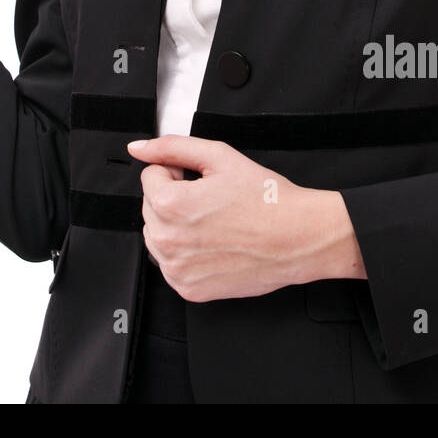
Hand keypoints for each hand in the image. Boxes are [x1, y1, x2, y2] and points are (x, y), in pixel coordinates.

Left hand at [127, 135, 364, 300]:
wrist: (298, 238)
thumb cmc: (266, 199)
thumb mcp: (219, 157)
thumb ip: (172, 148)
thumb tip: (139, 148)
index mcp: (171, 205)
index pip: (150, 176)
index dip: (177, 172)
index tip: (201, 180)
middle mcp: (167, 241)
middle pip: (150, 206)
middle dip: (174, 198)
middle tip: (212, 201)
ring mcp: (177, 270)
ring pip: (158, 235)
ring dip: (177, 225)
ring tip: (214, 222)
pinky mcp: (189, 290)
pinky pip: (172, 264)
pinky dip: (187, 253)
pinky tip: (214, 244)